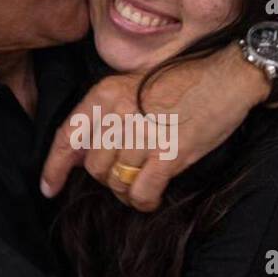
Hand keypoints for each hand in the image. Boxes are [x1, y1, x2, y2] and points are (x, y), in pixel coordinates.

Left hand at [40, 42, 268, 211]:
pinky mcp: (169, 153)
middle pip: (94, 166)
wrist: (228, 75)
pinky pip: (142, 192)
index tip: (49, 188)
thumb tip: (80, 155)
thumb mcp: (134, 86)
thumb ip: (105, 116)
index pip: (68, 136)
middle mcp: (119, 113)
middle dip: (107, 177)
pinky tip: (152, 197)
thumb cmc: (184, 81)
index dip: (54, 168)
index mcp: (106, 93)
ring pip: (117, 182)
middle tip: (127, 172)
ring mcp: (143, 134)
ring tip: (143, 182)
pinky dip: (144, 201)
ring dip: (128, 189)